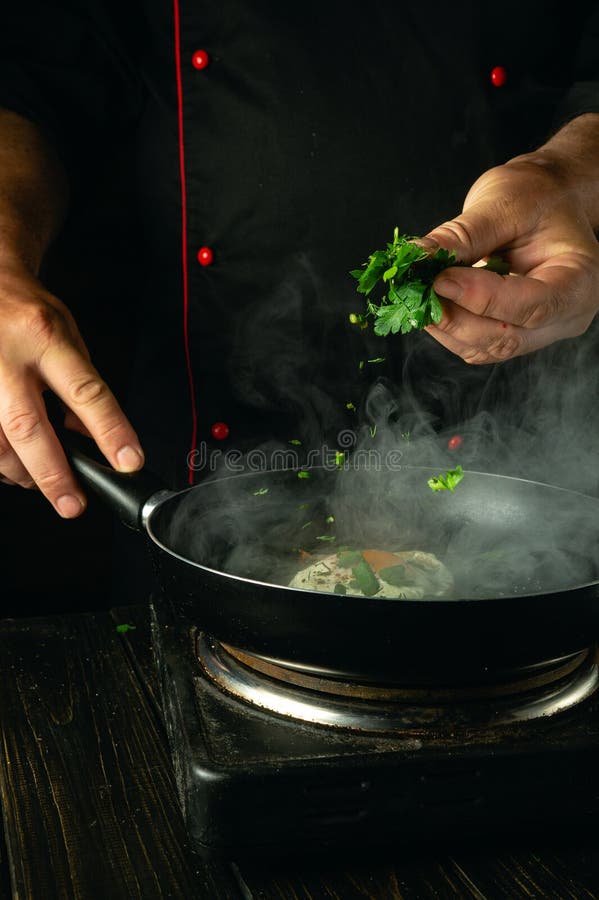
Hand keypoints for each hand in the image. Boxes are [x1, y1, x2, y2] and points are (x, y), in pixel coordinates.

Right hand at [0, 263, 143, 515]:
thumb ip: (79, 386)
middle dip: (52, 473)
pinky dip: (0, 460)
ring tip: (41, 482)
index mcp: (45, 338)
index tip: (127, 461)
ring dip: (21, 472)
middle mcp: (6, 356)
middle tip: (72, 504)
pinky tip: (13, 465)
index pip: (85, 391)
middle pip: (28, 425)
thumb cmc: (27, 311)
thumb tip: (93, 437)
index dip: (109, 430)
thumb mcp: (66, 337)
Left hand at [423, 154, 598, 362]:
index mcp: (579, 281)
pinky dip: (448, 327)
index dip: (482, 299)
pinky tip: (431, 301)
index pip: (531, 306)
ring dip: (446, 326)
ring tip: (419, 293)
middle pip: (506, 337)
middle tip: (418, 290)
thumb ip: (463, 235)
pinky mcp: (512, 334)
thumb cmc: (538, 196)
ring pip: (486, 347)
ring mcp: (539, 332)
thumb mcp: (504, 203)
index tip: (441, 279)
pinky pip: (476, 344)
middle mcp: (565, 316)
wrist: (548, 201)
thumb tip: (419, 256)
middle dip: (455, 318)